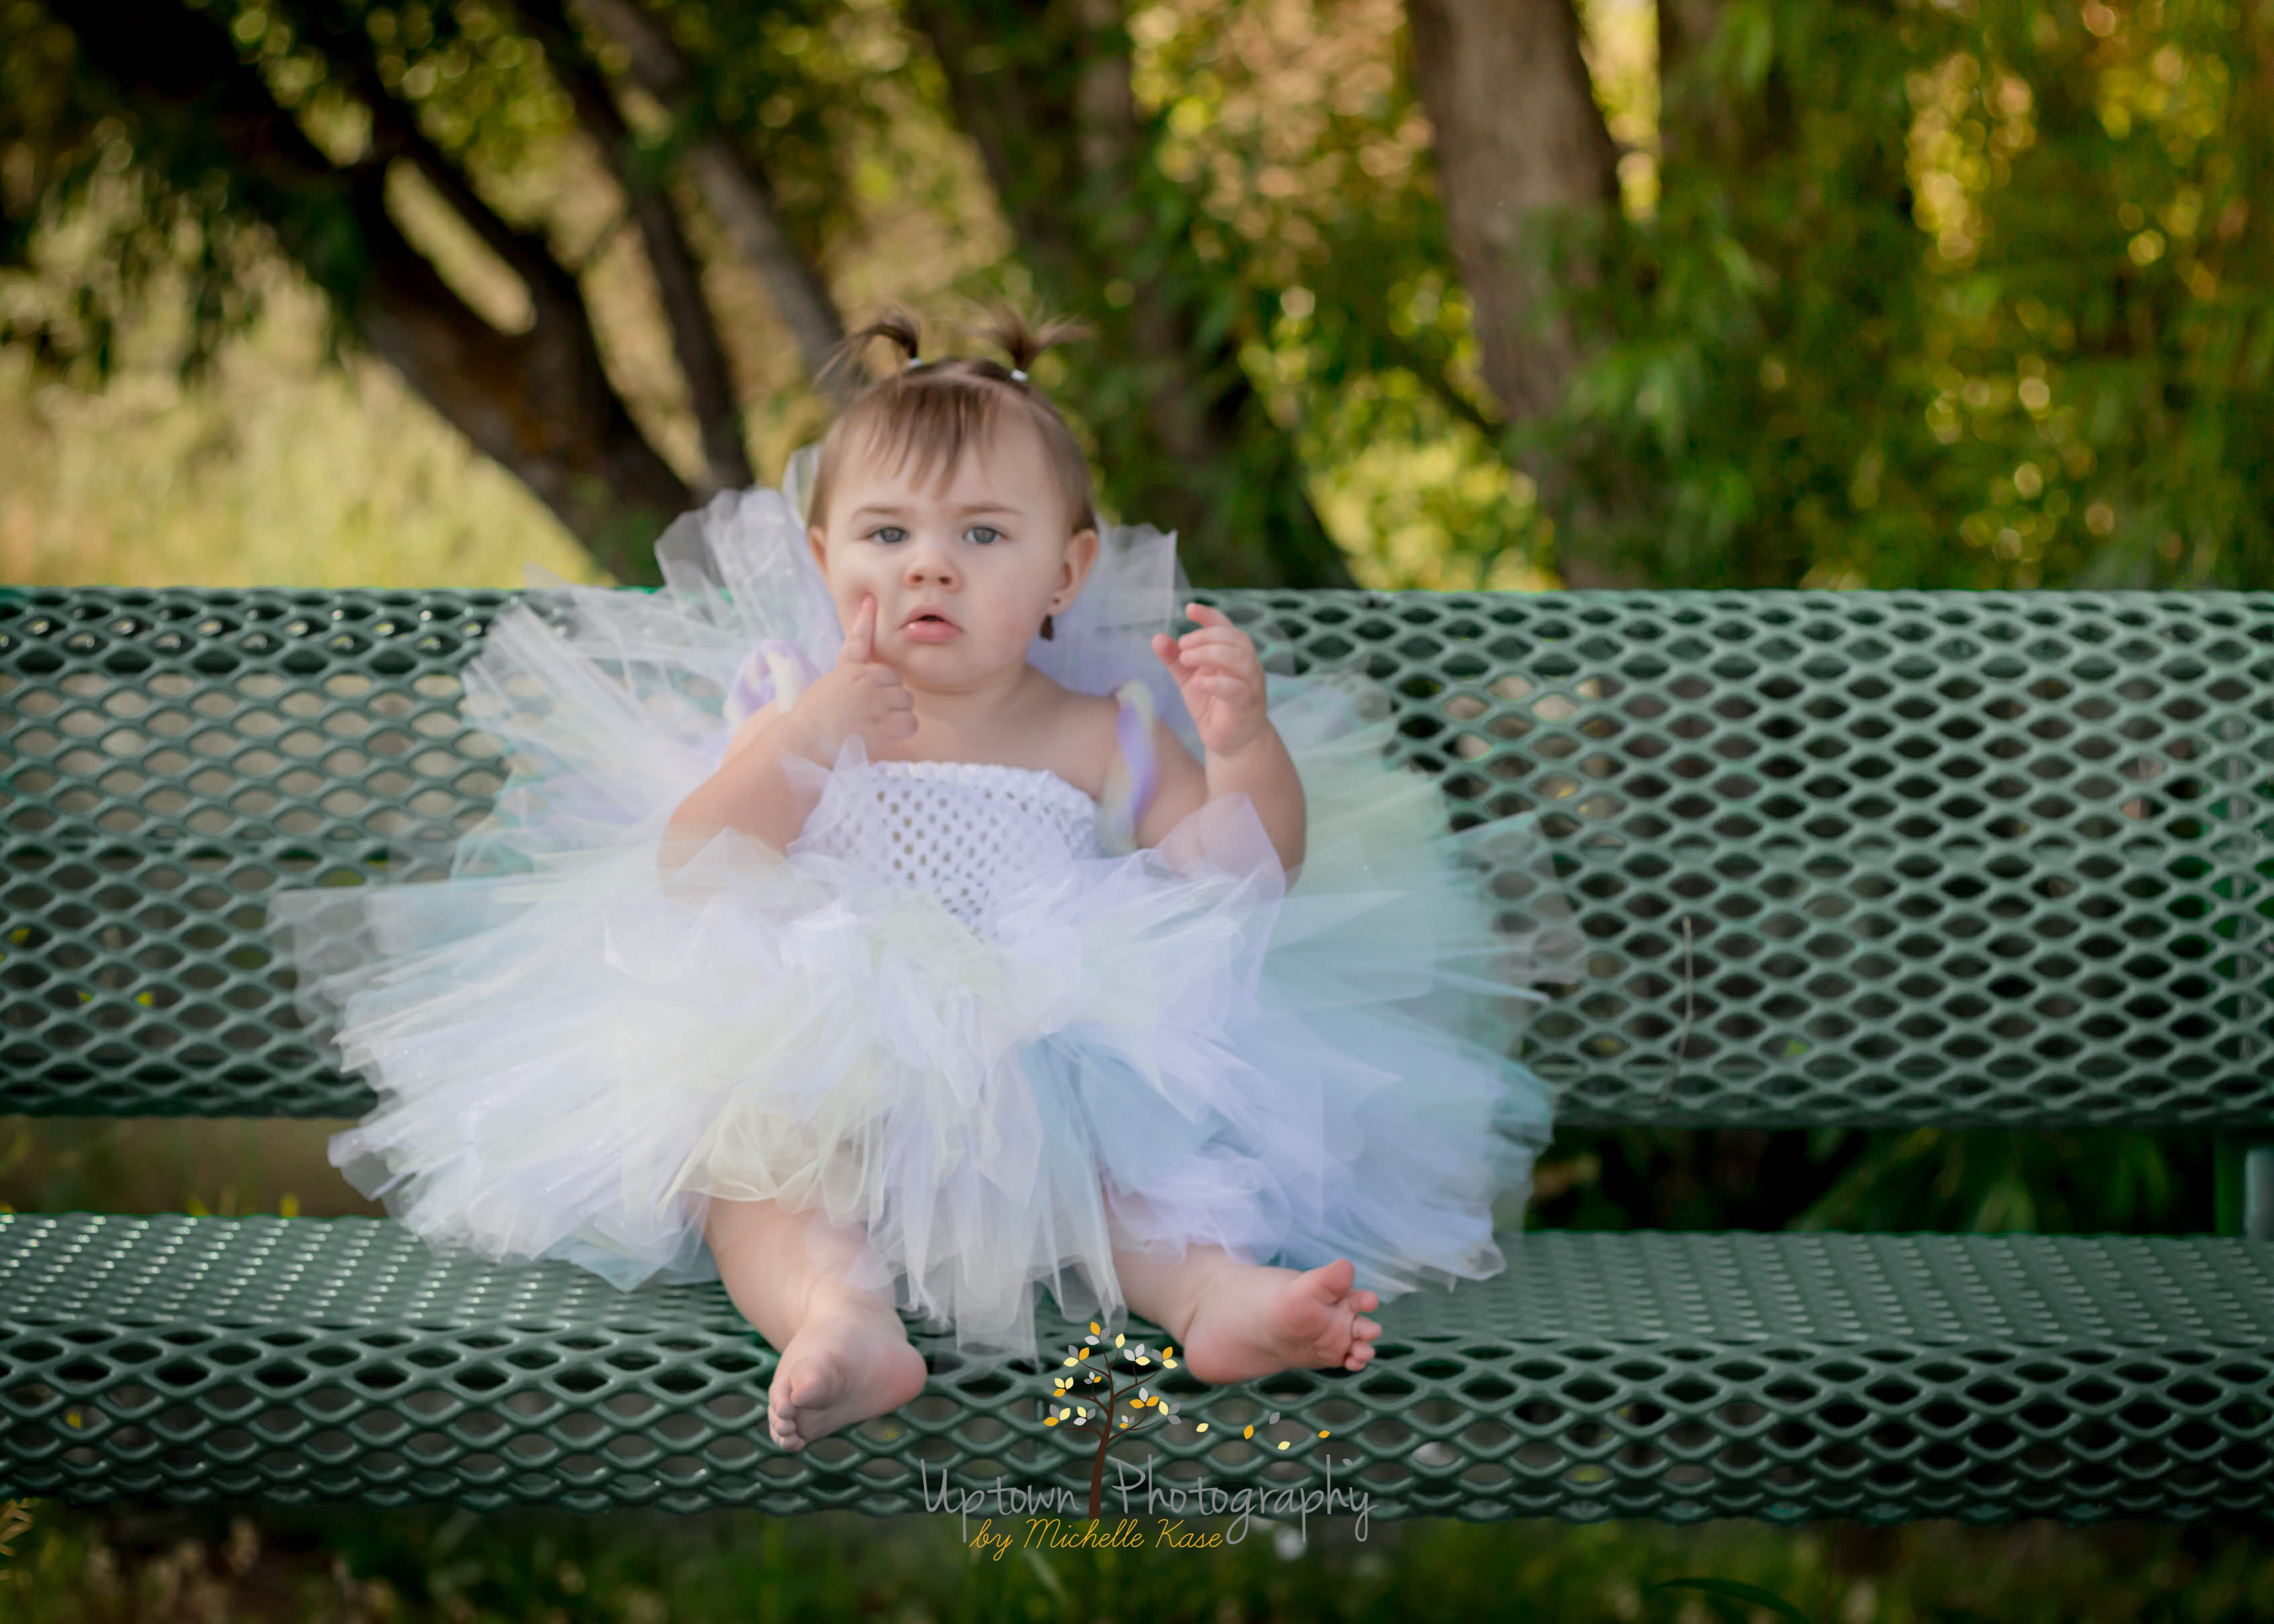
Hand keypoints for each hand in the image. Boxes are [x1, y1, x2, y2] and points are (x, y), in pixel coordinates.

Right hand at [789, 594, 916, 756]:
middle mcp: (864, 680)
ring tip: (873, 728)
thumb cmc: (809, 725)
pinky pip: (910, 722)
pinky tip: (884, 736)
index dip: (865, 620)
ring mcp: (875, 700)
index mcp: (847, 671)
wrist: (803, 744)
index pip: (859, 641)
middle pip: (896, 682)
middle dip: (890, 698)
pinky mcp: (883, 723)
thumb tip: (862, 679)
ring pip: (906, 702)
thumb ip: (844, 679)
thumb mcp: (825, 691)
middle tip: (869, 716)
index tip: (870, 601)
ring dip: (896, 716)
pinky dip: (901, 730)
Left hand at [1152, 602, 1268, 757]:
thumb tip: (1157, 638)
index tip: (1189, 609)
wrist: (1230, 741)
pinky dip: (1216, 683)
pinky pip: (1236, 689)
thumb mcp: (1188, 679)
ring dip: (1210, 654)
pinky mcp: (1247, 705)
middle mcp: (1247, 664)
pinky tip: (1197, 683)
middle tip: (1182, 646)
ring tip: (1185, 659)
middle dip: (1205, 637)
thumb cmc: (1212, 705)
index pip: (1226, 626)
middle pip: (1234, 638)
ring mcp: (1251, 684)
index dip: (1209, 615)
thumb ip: (1174, 659)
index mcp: (1233, 653)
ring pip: (1239, 659)